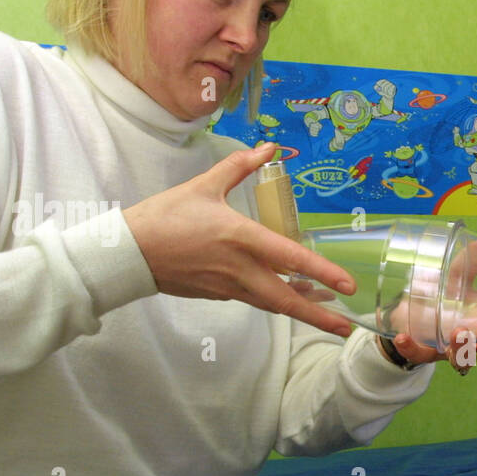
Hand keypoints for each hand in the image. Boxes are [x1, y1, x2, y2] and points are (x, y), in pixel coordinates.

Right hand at [124, 142, 356, 334]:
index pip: (291, 258)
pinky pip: (253, 299)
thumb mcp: (203, 185)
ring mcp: (229, 287)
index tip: (347, 286)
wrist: (129, 253)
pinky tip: (289, 296)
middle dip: (319, 317)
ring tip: (328, 315)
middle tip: (347, 328)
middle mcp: (240, 268)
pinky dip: (275, 300)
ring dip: (301, 310)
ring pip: (272, 304)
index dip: (322, 273)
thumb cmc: (165, 216)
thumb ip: (239, 166)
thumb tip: (268, 147)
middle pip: (287, 300)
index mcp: (241, 237)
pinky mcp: (218, 295)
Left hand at [385, 237, 476, 370]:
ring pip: (463, 358)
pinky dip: (411, 347)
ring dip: (462, 348)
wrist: (410, 313)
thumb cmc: (445, 296)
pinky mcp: (425, 351)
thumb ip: (471, 261)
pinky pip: (418, 354)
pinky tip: (404, 338)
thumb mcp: (459, 277)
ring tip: (457, 334)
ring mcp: (452, 349)